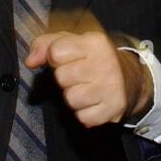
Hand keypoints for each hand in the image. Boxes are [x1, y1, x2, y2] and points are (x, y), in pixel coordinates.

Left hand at [24, 30, 150, 126]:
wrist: (130, 78)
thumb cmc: (92, 58)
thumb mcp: (72, 42)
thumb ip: (45, 45)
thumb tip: (30, 61)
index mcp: (94, 42)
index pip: (55, 52)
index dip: (55, 58)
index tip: (67, 58)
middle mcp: (105, 63)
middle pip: (61, 77)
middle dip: (65, 78)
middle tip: (79, 74)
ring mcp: (111, 87)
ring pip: (71, 99)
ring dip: (74, 96)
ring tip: (86, 88)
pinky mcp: (114, 109)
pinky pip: (83, 117)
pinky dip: (85, 112)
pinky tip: (94, 101)